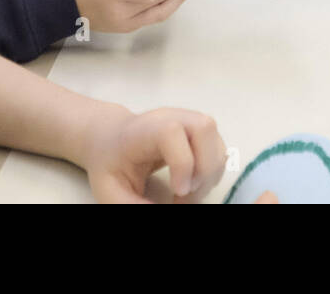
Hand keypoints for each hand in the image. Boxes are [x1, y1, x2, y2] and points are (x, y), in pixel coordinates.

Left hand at [81, 104, 226, 202]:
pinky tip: (193, 186)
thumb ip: (133, 206)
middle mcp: (172, 117)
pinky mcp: (200, 133)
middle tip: (183, 196)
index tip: (178, 191)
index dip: (183, 162)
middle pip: (204, 128)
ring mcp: (189, 122)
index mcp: (145, 129)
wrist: (111, 140)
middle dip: (204, 169)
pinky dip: (212, 173)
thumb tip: (159, 212)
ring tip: (187, 194)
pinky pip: (219, 151)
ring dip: (210, 175)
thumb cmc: (109, 163)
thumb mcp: (110, 190)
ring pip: (217, 141)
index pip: (172, 132)